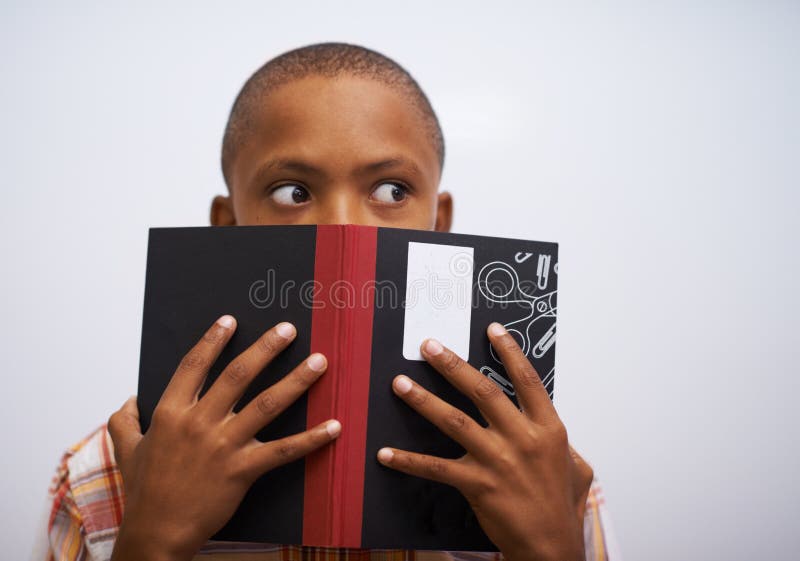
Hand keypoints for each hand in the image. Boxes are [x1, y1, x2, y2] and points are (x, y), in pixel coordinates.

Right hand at [107, 316, 339, 560]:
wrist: (156, 533)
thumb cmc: (144, 492)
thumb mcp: (126, 451)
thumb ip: (125, 421)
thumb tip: (130, 399)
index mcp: (170, 413)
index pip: (194, 365)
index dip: (212, 340)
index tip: (230, 320)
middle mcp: (199, 422)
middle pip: (238, 375)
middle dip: (265, 348)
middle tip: (288, 329)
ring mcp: (223, 445)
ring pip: (266, 404)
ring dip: (295, 381)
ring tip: (319, 362)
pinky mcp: (242, 470)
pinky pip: (283, 450)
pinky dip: (311, 438)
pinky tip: (333, 426)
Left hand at [376, 322, 592, 560]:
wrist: (551, 547)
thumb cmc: (561, 507)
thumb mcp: (578, 468)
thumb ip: (564, 443)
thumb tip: (550, 428)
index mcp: (548, 429)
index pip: (526, 380)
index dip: (509, 351)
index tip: (491, 329)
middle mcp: (522, 438)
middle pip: (482, 391)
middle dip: (452, 365)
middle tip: (428, 346)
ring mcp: (497, 460)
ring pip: (454, 421)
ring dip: (424, 400)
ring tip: (400, 382)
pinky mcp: (477, 484)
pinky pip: (436, 468)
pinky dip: (409, 461)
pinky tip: (386, 453)